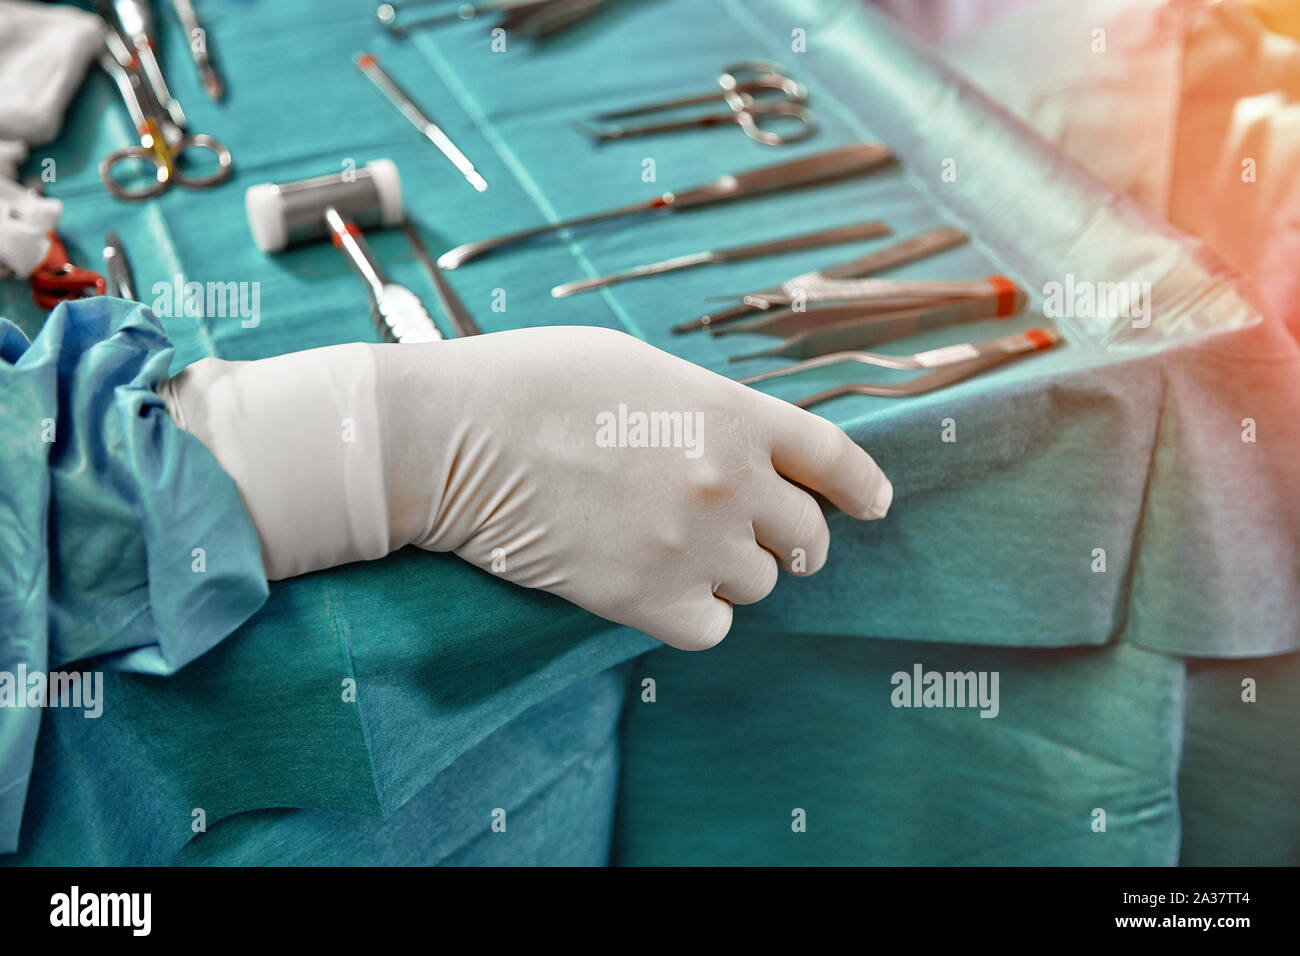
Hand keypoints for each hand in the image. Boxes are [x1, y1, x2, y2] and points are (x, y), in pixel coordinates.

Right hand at [163, 327, 891, 649]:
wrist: (457, 439)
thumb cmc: (534, 383)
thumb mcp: (639, 364)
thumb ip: (706, 406)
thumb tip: (736, 441)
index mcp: (732, 412)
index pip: (834, 458)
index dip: (862, 487)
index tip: (874, 506)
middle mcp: (729, 480)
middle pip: (806, 537)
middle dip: (795, 541)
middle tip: (769, 542)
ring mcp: (691, 543)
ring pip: (759, 584)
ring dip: (735, 573)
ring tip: (686, 554)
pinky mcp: (646, 597)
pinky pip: (713, 627)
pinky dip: (699, 614)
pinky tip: (667, 593)